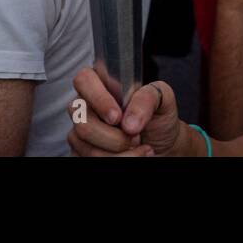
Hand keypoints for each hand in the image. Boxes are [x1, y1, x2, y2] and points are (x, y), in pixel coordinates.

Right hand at [66, 69, 182, 156]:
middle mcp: (86, 106)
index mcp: (101, 83)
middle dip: (114, 137)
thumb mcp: (162, 99)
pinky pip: (90, 160)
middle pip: (82, 122)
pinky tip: (132, 155)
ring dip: (120, 154)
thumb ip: (147, 98)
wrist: (161, 143)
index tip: (117, 117)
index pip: (84, 80)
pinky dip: (117, 161)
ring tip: (139, 147)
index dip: (98, 99)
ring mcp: (81, 131)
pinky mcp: (82, 152)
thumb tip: (128, 123)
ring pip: (88, 147)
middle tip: (135, 136)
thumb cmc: (157, 116)